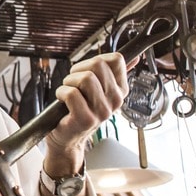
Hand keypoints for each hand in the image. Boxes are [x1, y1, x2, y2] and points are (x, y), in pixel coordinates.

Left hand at [43, 50, 127, 175]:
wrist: (67, 137)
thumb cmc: (79, 109)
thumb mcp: (100, 90)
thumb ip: (114, 73)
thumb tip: (134, 58)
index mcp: (121, 91)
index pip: (117, 59)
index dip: (95, 60)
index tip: (88, 72)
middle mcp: (115, 101)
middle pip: (98, 64)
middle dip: (79, 69)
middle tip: (74, 84)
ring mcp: (102, 111)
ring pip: (85, 78)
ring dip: (69, 81)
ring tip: (68, 92)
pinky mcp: (86, 119)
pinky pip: (71, 93)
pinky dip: (61, 92)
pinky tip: (62, 101)